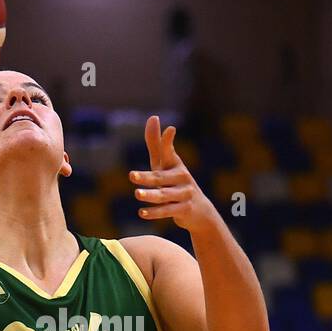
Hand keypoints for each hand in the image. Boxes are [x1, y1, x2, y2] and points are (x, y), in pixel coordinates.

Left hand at [130, 115, 220, 232]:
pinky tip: (141, 213)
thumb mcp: (165, 164)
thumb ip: (156, 144)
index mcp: (175, 164)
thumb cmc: (175, 182)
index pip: (169, 152)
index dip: (167, 142)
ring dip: (150, 196)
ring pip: (164, 195)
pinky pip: (167, 211)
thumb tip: (153, 117)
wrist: (199, 211)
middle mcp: (181, 177)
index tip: (170, 130)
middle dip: (146, 178)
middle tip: (131, 175)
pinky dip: (154, 213)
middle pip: (160, 178)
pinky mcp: (184, 210)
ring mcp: (184, 194)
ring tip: (137, 194)